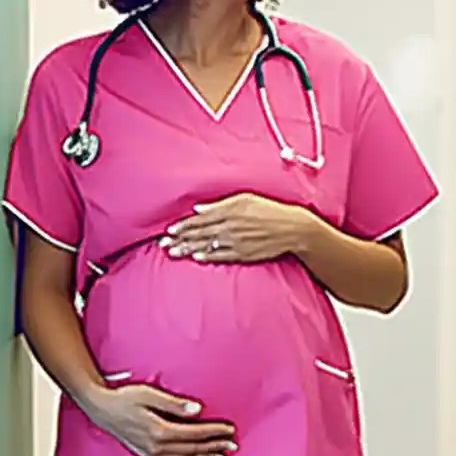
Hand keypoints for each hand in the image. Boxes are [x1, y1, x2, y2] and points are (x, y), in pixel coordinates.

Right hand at [83, 383, 236, 455]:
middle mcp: (155, 447)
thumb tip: (198, 410)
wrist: (100, 409)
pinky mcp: (146, 455)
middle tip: (233, 444)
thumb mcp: (149, 394)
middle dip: (215, 447)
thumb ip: (174, 404)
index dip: (215, 432)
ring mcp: (150, 454)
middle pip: (192, 450)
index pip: (195, 434)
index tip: (230, 429)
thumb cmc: (125, 397)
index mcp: (159, 431)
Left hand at [162, 193, 313, 263]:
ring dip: (187, 248)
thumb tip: (199, 209)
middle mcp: (229, 227)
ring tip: (173, 252)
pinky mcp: (242, 254)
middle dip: (179, 239)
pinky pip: (220, 256)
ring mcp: (234, 242)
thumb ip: (220, 204)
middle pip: (199, 233)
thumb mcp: (246, 199)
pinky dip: (206, 256)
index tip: (170, 230)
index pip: (200, 220)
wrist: (292, 229)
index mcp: (229, 211)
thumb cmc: (270, 210)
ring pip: (206, 245)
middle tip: (163, 243)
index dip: (183, 225)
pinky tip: (195, 257)